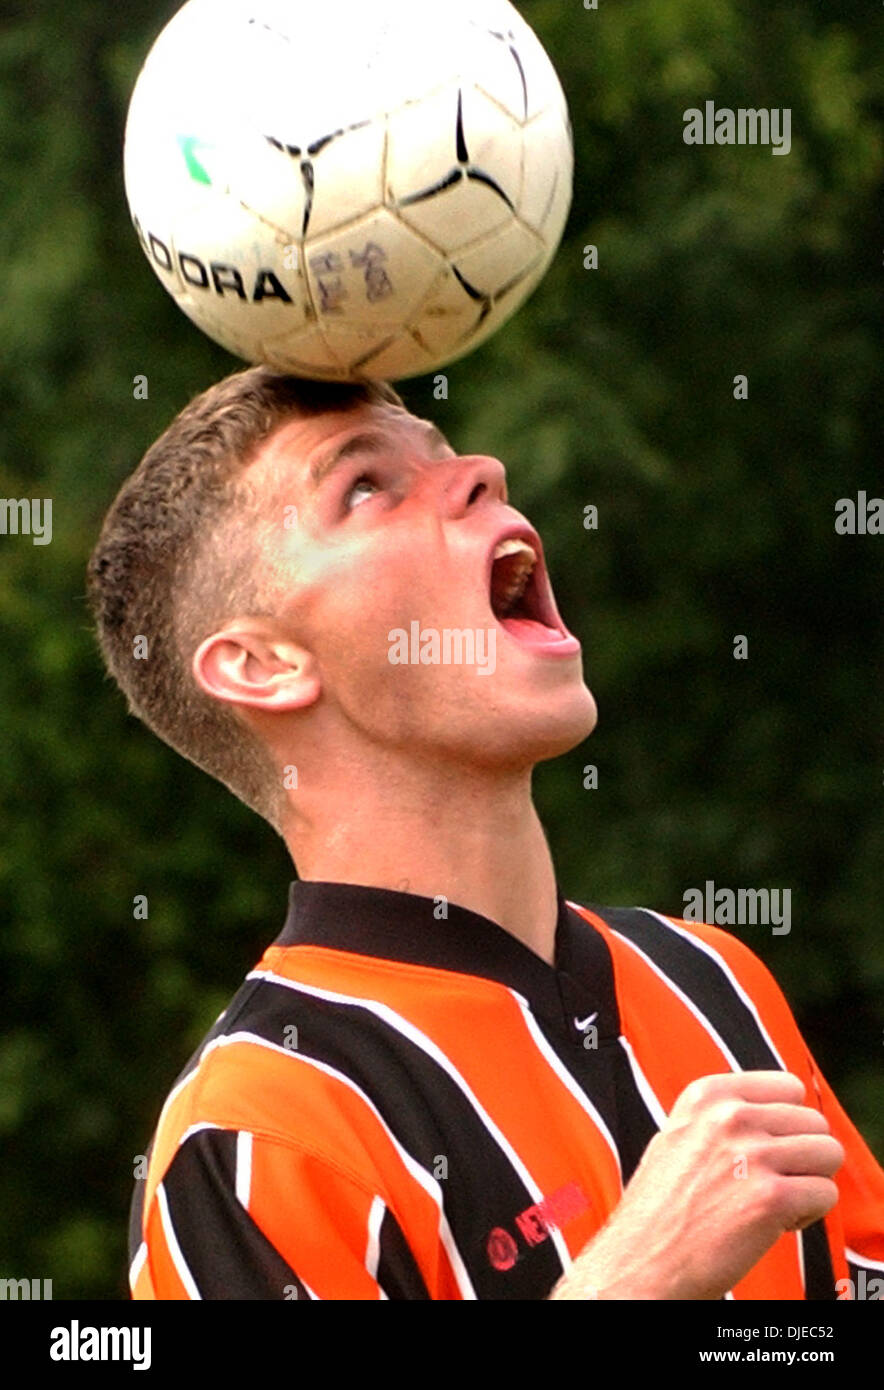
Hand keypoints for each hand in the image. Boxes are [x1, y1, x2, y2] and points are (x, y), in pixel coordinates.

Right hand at [549, 1070, 842, 1299]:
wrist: (641, 1261)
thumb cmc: (661, 1207)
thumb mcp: (680, 1134)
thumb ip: (722, 1116)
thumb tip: (775, 1111)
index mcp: (707, 1095)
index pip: (788, 1087)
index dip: (785, 1124)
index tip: (762, 1150)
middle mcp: (730, 1116)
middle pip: (813, 1122)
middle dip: (800, 1156)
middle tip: (765, 1184)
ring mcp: (752, 1154)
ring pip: (828, 1153)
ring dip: (808, 1182)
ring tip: (772, 1202)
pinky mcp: (771, 1198)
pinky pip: (826, 1193)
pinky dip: (808, 1215)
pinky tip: (772, 1225)